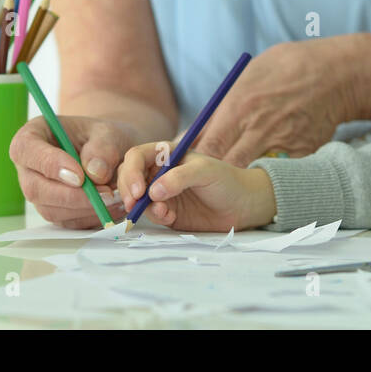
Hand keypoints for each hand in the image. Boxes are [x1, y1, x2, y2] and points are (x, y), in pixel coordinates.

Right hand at [9, 115, 135, 227]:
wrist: (109, 153)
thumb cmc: (101, 137)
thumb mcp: (107, 132)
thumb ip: (102, 148)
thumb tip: (95, 173)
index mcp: (32, 135)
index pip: (26, 149)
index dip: (50, 164)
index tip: (80, 176)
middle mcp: (29, 166)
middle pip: (35, 187)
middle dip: (71, 195)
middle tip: (104, 193)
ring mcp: (39, 192)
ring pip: (51, 210)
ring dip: (84, 208)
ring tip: (113, 197)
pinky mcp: (53, 210)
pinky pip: (66, 222)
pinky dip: (90, 218)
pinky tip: (110, 207)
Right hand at [117, 142, 275, 231]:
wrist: (242, 206)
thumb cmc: (226, 180)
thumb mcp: (205, 171)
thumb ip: (179, 178)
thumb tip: (152, 192)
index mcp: (166, 154)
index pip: (137, 157)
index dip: (132, 172)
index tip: (138, 190)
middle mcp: (159, 172)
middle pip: (129, 177)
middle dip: (128, 191)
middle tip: (135, 204)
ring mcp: (161, 192)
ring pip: (137, 198)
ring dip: (144, 207)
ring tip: (164, 212)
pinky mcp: (167, 211)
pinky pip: (151, 214)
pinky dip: (156, 217)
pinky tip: (171, 217)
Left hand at [193, 37, 364, 166]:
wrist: (334, 73)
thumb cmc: (285, 68)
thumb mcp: (246, 78)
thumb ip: (222, 107)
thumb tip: (196, 130)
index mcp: (240, 106)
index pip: (207, 147)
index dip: (192, 161)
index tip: (185, 165)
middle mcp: (258, 128)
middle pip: (225, 165)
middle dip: (211, 174)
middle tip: (203, 177)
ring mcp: (281, 143)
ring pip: (249, 173)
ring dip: (238, 177)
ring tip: (231, 177)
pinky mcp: (300, 153)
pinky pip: (277, 170)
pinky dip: (267, 172)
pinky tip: (263, 167)